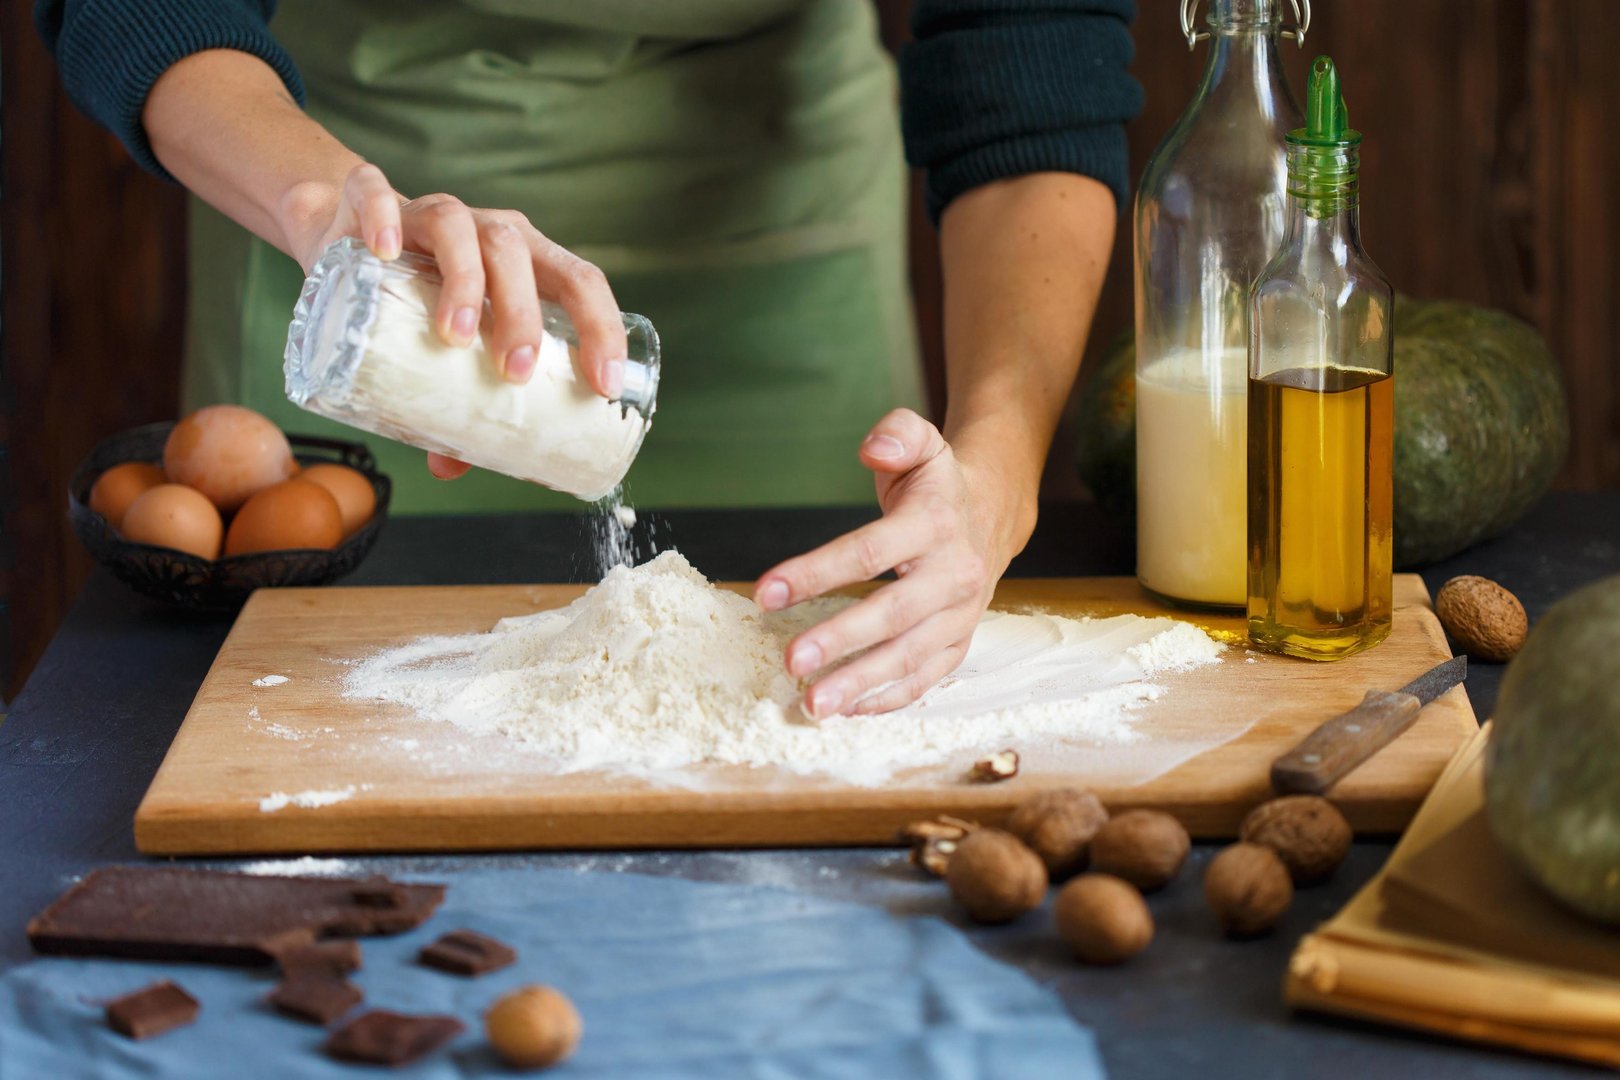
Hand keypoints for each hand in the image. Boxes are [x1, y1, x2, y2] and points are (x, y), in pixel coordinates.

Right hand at [286, 164, 628, 479]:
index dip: (601, 330)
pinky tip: (387, 251)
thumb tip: (450, 466)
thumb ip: (454, 399)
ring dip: (465, 282)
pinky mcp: (369, 199)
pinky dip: (385, 219)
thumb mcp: (444, 346)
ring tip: (456, 338)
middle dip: (525, 315)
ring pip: (461, 230)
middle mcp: (488, 229)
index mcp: (527, 261)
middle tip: (513, 371)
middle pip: (521, 256)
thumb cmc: (416, 296)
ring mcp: (432, 211)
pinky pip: (377, 196)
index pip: (581, 283)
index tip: (601, 386)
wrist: (340, 233)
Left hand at [753, 409, 1030, 716]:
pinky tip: (848, 710)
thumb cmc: (937, 485)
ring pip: (910, 656)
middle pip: (893, 613)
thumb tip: (872, 448)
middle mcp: (953, 574)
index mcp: (935, 524)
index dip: (817, 571)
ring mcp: (960, 615)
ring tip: (813, 704)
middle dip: (841, 640)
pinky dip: (889, 698)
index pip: (871, 551)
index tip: (767, 592)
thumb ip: (898, 434)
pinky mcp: (959, 643)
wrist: (993, 515)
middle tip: (792, 661)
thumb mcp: (924, 442)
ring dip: (861, 683)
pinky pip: (926, 678)